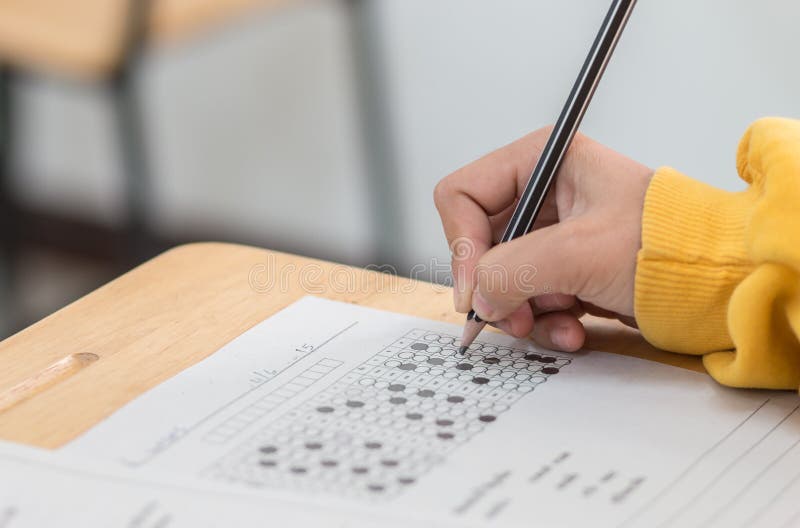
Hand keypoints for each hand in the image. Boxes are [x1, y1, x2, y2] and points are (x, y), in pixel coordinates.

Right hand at [434, 127, 651, 351]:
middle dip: (495, 287)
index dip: (462, 244)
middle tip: (512, 317)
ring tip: (556, 324)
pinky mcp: (564, 270)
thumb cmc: (668, 244)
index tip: (476, 290)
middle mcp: (541, 195)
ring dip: (522, 311)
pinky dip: (544, 320)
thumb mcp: (580, 251)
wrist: (718, 282)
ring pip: (500, 278)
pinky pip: (527, 298)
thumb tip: (478, 299)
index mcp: (542, 163)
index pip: (463, 196)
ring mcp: (551, 235)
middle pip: (479, 244)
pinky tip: (574, 329)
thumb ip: (513, 271)